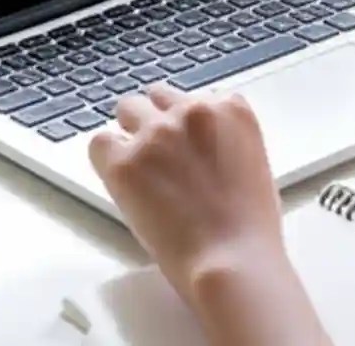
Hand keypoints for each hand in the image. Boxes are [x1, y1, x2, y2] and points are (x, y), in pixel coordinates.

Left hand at [89, 85, 284, 297]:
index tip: (186, 144)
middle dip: (156, 119)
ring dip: (131, 132)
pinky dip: (106, 159)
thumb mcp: (254, 164)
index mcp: (230, 110)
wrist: (231, 259)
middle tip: (159, 155)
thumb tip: (200, 147)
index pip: (198, 97)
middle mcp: (193, 111)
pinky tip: (122, 182)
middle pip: (158, 95)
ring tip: (139, 168)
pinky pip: (100, 143)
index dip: (188, 123)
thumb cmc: (249, 227)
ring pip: (127, 108)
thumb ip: (225, 141)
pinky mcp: (125, 160)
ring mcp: (156, 133)